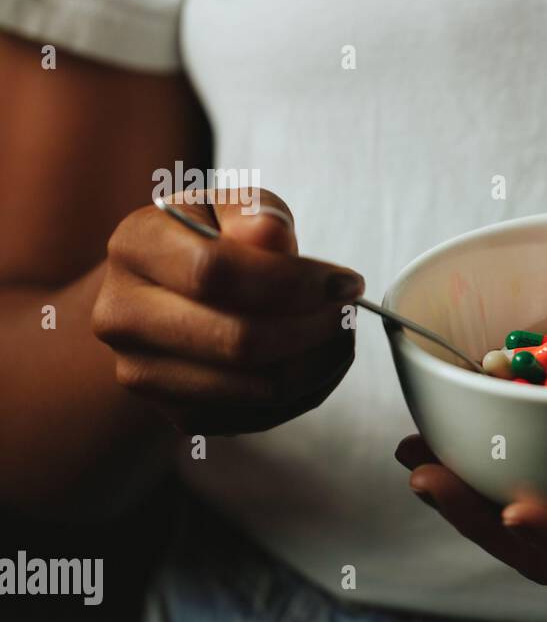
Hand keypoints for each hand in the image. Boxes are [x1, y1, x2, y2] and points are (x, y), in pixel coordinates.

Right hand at [92, 188, 364, 434]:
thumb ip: (254, 211)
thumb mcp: (230, 205)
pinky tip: (317, 357)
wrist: (164, 296)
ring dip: (319, 362)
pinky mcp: (178, 414)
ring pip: (258, 387)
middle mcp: (122, 316)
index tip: (344, 281)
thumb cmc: (207, 240)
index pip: (216, 273)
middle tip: (348, 310)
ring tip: (339, 331)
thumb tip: (272, 234)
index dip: (294, 281)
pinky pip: (262, 416)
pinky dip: (308, 390)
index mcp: (134, 247)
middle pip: (238, 341)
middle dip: (313, 327)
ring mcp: (144, 374)